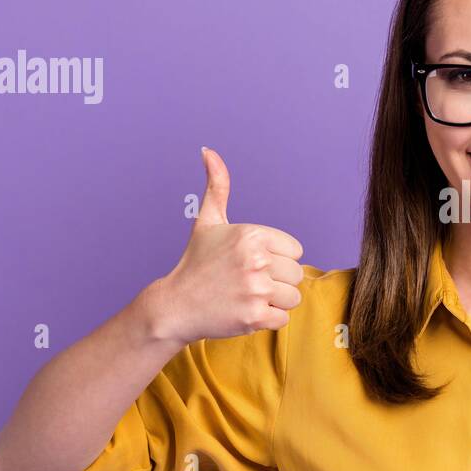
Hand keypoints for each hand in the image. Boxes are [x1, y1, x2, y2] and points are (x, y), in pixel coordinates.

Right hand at [144, 147, 304, 344]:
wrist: (174, 306)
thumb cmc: (195, 263)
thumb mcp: (207, 221)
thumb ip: (217, 186)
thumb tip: (208, 151)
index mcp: (251, 235)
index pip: (295, 251)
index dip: (276, 259)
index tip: (250, 263)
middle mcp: (256, 260)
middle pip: (296, 274)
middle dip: (276, 281)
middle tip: (246, 283)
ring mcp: (255, 289)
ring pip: (293, 297)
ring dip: (274, 301)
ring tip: (245, 296)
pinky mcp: (255, 316)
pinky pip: (283, 319)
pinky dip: (266, 319)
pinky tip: (243, 311)